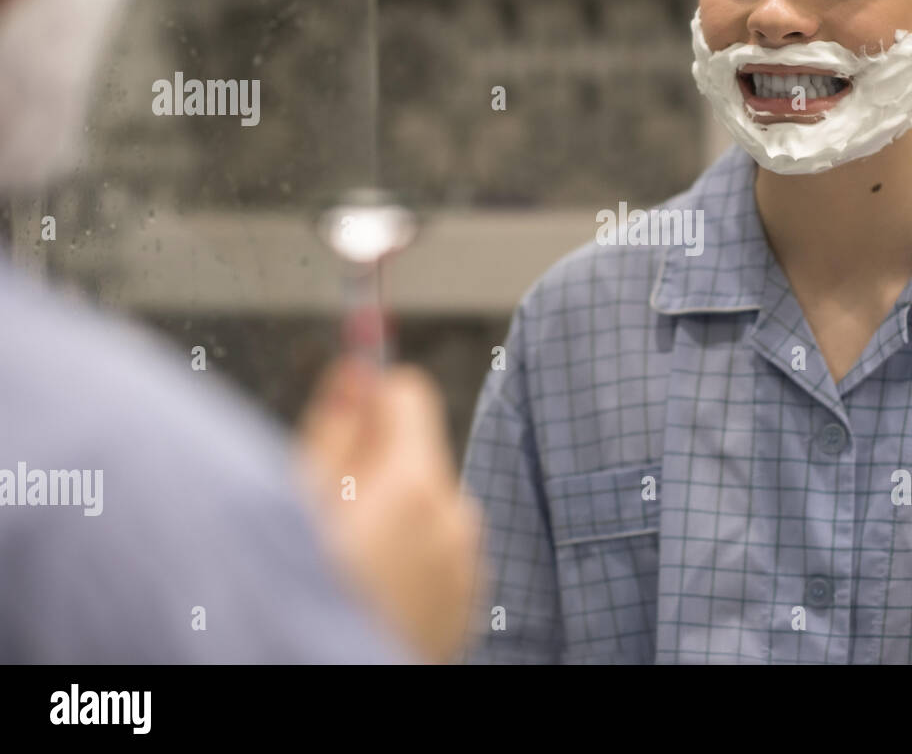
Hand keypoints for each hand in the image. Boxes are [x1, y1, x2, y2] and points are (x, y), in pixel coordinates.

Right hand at [295, 358, 483, 662]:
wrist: (330, 688)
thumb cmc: (307, 602)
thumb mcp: (298, 508)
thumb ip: (333, 432)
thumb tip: (355, 369)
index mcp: (415, 484)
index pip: (407, 393)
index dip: (367, 403)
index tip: (338, 425)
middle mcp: (456, 518)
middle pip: (415, 457)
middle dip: (373, 473)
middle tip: (326, 521)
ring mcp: (467, 566)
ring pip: (427, 512)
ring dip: (392, 522)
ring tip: (346, 571)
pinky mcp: (468, 606)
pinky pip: (438, 559)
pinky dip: (410, 565)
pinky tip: (372, 598)